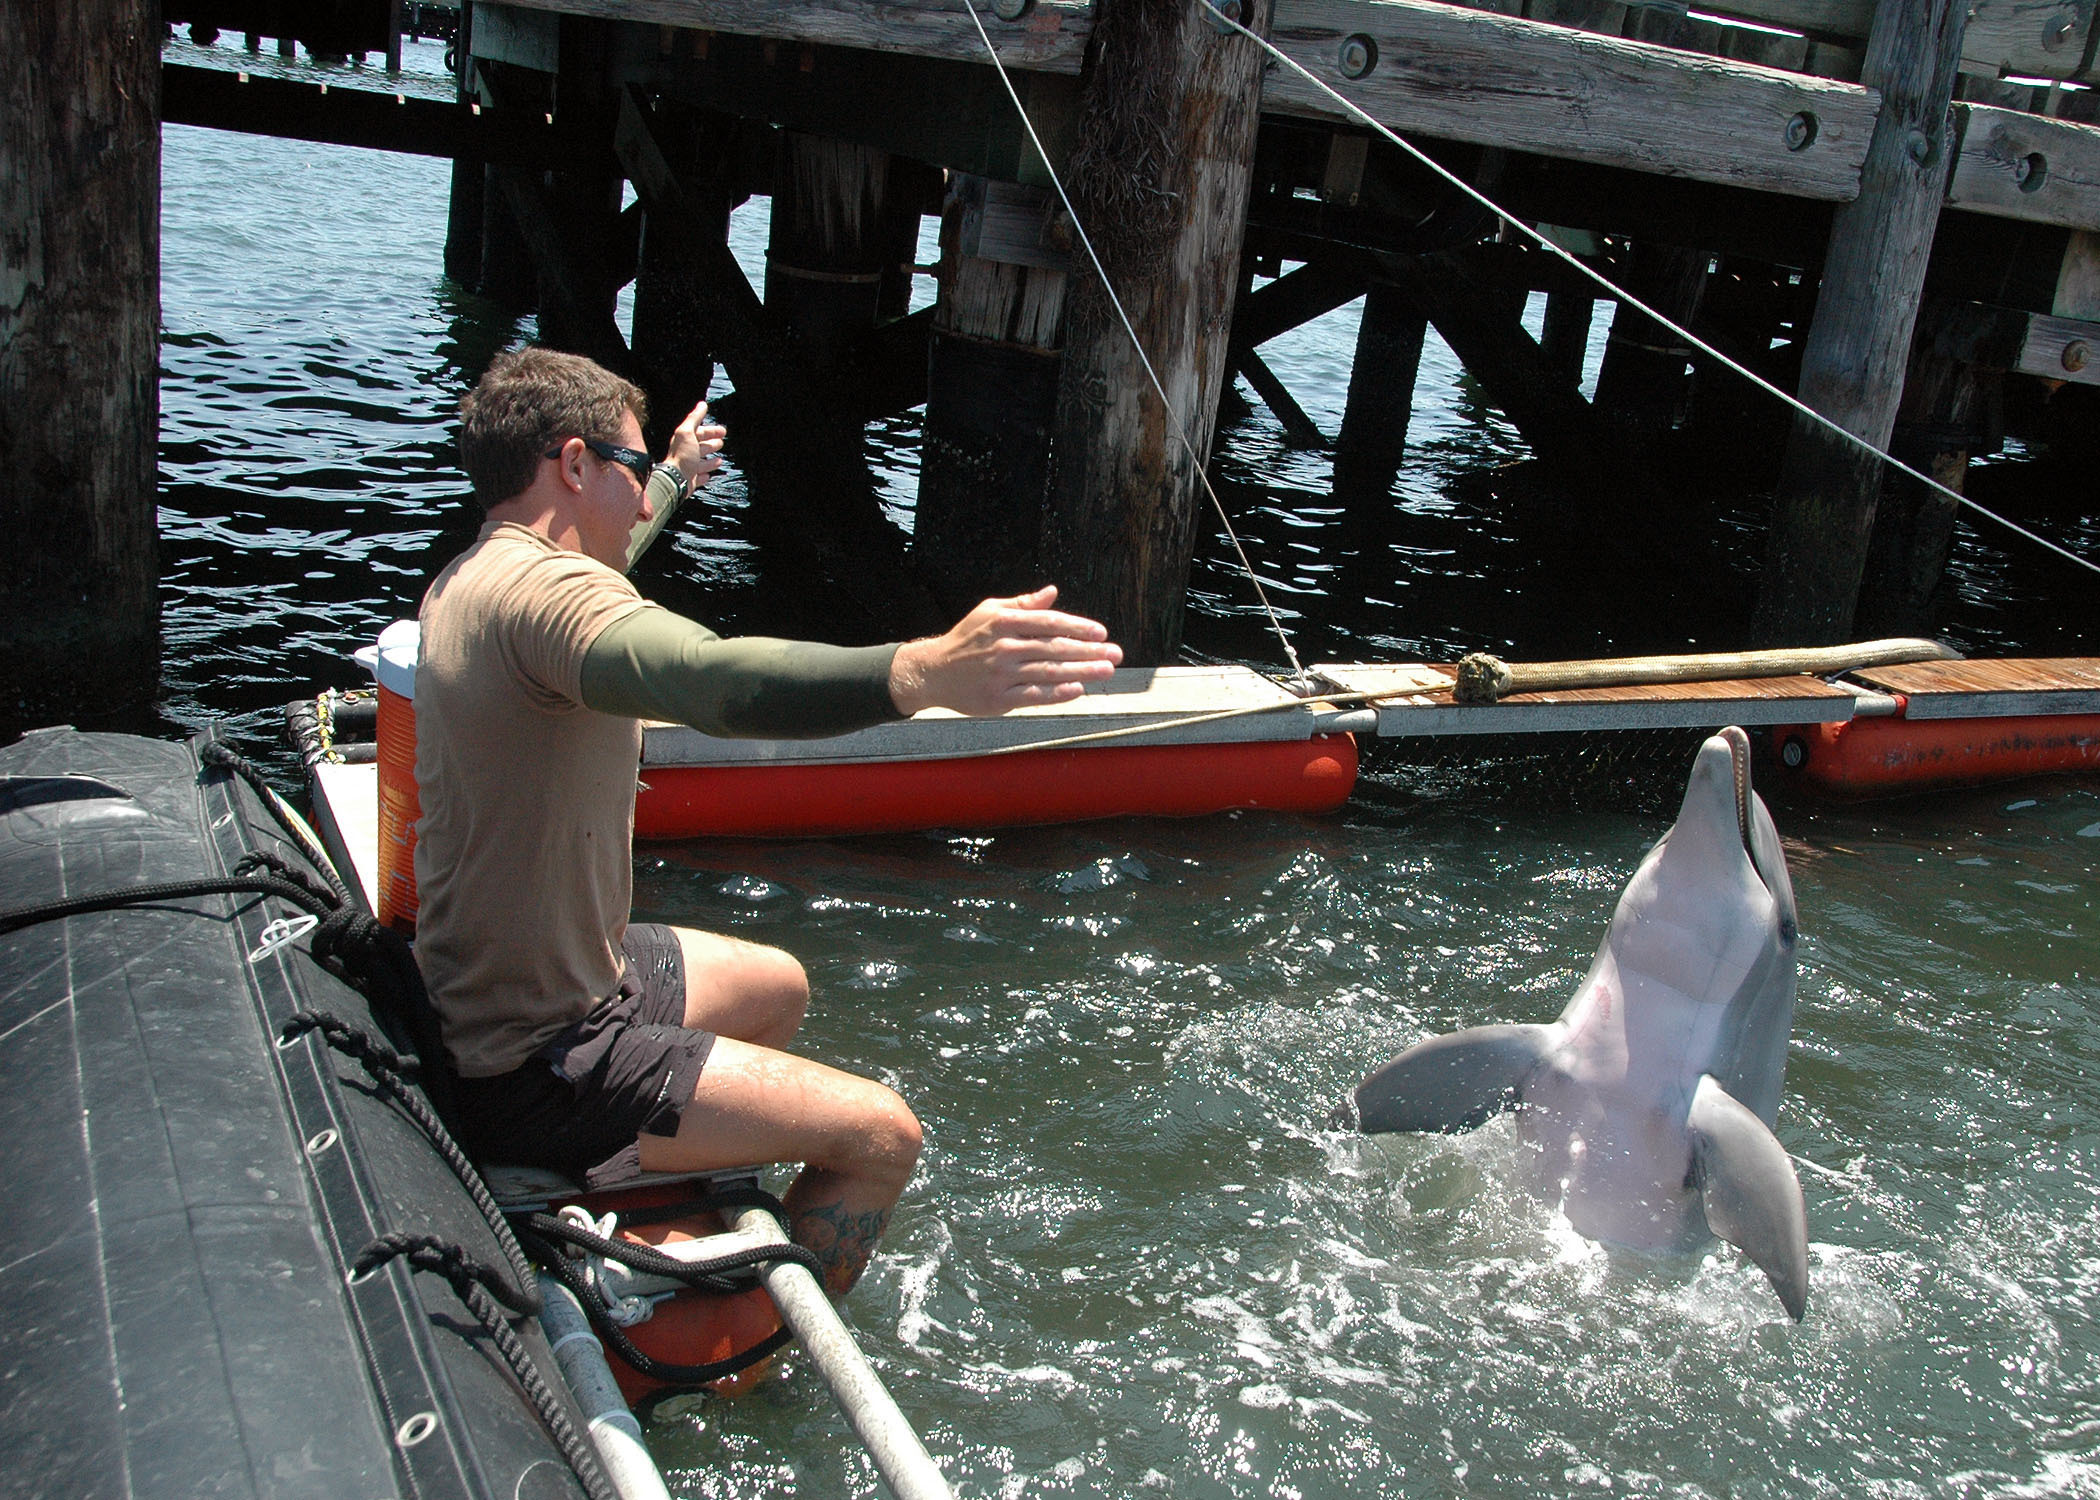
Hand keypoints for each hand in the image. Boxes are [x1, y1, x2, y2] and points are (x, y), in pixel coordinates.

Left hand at [665, 400, 726, 489]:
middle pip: (700, 447)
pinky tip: (708, 475)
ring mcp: (688, 468)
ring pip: (701, 463)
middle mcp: (685, 454)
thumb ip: (694, 418)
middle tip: (721, 442)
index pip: (700, 433)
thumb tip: (702, 404)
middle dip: (711, 444)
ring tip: (720, 459)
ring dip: (710, 461)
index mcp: (684, 441)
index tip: (723, 431)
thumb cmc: (682, 455)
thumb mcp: (687, 432)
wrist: (676, 479)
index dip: (711, 431)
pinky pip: (698, 477)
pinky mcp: (690, 481)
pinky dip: (704, 474)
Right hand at [889, 586, 1122, 716]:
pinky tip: (1078, 689)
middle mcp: (1004, 647)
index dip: (1078, 627)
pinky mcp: (999, 699)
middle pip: (1054, 648)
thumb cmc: (966, 639)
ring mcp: (1001, 674)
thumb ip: (1023, 604)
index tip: (1101, 633)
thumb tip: (1053, 592)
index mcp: (1004, 621)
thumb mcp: (989, 612)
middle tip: (1116, 654)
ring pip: (1048, 672)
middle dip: (1089, 651)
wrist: (934, 672)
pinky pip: (1034, 695)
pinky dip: (1057, 693)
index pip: (1049, 623)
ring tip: (1106, 671)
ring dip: (1081, 672)